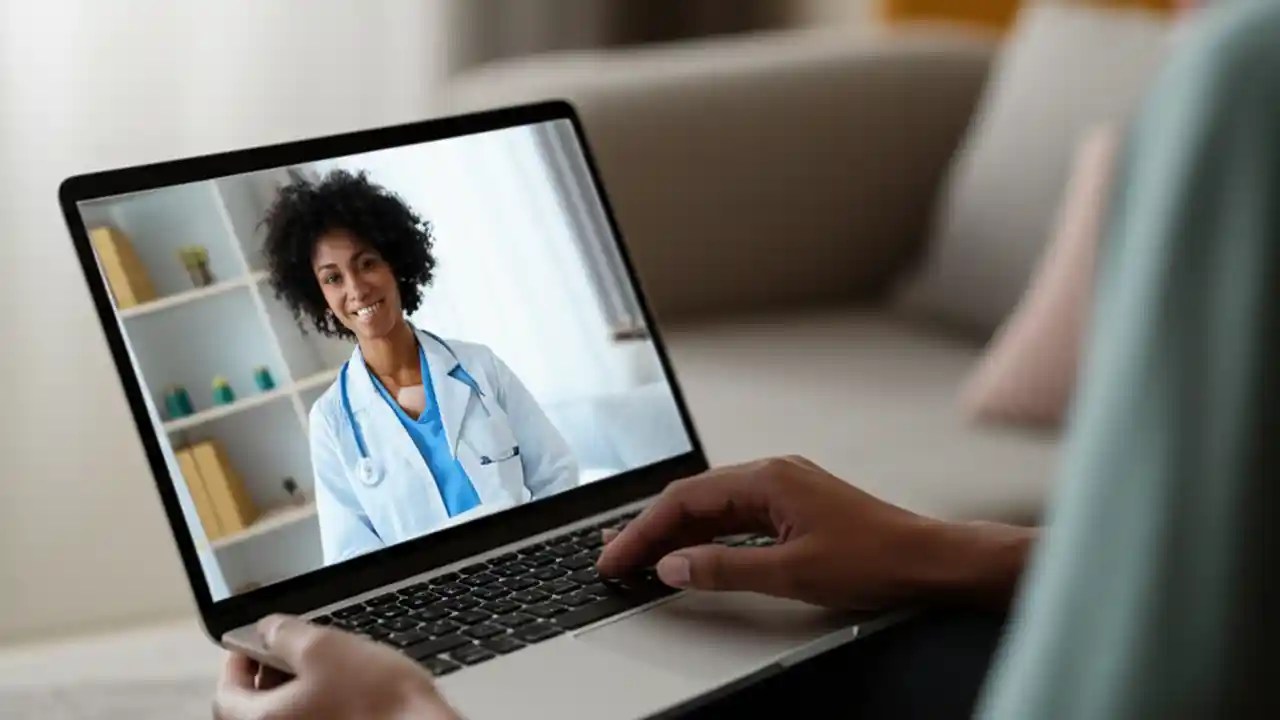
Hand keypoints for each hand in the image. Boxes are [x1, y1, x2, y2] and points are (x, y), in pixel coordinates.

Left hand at [214, 614, 460, 719]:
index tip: (251, 641)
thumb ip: (284, 634)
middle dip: (267, 676)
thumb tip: (266, 630)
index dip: (236, 661)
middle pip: (253, 710)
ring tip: (323, 669)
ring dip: (293, 693)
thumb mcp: (325, 647)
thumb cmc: (375, 697)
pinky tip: (344, 694)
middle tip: (291, 650)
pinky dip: (315, 710)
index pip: (226, 693)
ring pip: (285, 719)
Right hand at [596, 456, 1033, 610]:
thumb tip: (673, 566)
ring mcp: (784, 490)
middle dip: (651, 529)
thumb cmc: (874, 558)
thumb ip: (724, 568)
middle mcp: (772, 475)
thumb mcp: (790, 572)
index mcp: (767, 479)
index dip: (643, 530)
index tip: (615, 556)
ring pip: (713, 509)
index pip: (685, 499)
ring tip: (640, 559)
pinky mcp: (794, 508)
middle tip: (616, 559)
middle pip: (693, 499)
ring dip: (676, 533)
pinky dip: (706, 537)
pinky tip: (692, 556)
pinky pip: (735, 518)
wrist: (928, 560)